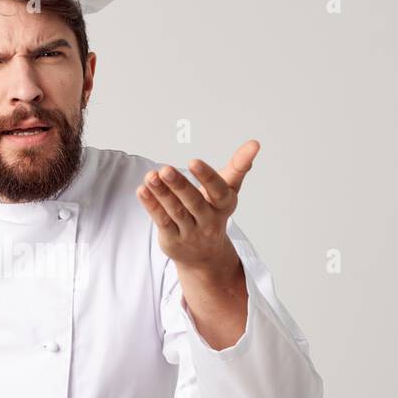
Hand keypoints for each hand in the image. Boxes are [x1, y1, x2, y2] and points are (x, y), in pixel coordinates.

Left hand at [135, 139, 259, 274]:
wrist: (206, 255)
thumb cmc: (215, 211)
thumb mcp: (229, 189)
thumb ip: (239, 165)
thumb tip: (255, 143)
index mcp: (224, 205)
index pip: (218, 190)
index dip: (206, 176)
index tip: (193, 161)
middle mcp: (209, 220)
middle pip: (193, 202)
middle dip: (179, 185)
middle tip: (165, 169)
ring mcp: (190, 232)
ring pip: (175, 211)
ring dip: (162, 193)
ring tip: (150, 176)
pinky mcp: (173, 239)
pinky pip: (162, 221)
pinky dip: (152, 205)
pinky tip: (142, 190)